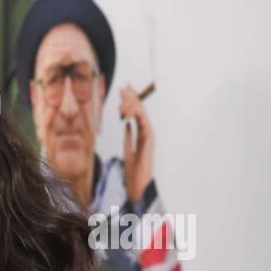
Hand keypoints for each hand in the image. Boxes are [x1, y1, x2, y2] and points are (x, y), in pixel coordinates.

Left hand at [120, 86, 154, 205]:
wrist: (138, 183)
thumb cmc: (134, 171)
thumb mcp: (127, 150)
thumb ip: (128, 137)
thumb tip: (126, 125)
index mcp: (141, 134)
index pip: (136, 114)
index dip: (130, 101)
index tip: (123, 91)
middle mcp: (147, 132)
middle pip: (140, 110)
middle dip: (131, 97)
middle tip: (123, 87)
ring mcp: (149, 134)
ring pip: (142, 113)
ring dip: (131, 103)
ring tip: (121, 98)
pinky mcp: (149, 137)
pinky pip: (143, 121)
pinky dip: (135, 114)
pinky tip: (126, 110)